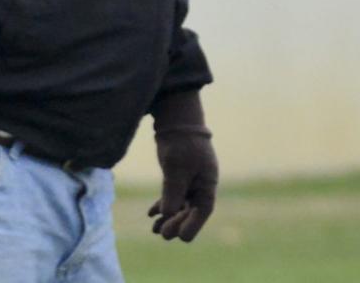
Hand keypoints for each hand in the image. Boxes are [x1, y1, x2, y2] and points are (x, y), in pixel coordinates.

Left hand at [148, 91, 217, 241]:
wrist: (176, 121)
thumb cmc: (181, 143)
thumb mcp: (176, 168)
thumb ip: (173, 193)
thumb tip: (167, 214)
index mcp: (208, 181)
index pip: (204, 210)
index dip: (194, 225)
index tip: (180, 237)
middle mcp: (201, 184)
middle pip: (192, 211)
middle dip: (177, 223)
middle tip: (161, 232)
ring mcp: (190, 181)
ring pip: (181, 206)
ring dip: (169, 218)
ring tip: (154, 229)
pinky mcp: (178, 177)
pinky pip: (173, 197)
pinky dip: (163, 205)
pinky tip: (151, 214)